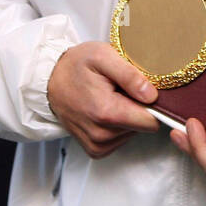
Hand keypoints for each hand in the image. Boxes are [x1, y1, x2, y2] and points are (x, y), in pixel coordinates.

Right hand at [46, 41, 161, 157]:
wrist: (50, 80)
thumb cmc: (77, 65)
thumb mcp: (103, 56)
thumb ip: (130, 75)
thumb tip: (152, 96)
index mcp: (106, 112)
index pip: (152, 120)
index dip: (155, 104)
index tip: (145, 90)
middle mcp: (101, 135)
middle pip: (144, 127)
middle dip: (140, 108)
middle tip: (124, 89)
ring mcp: (97, 144)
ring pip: (133, 133)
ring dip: (128, 116)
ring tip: (112, 97)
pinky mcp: (95, 149)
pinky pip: (121, 140)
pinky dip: (119, 126)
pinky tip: (107, 109)